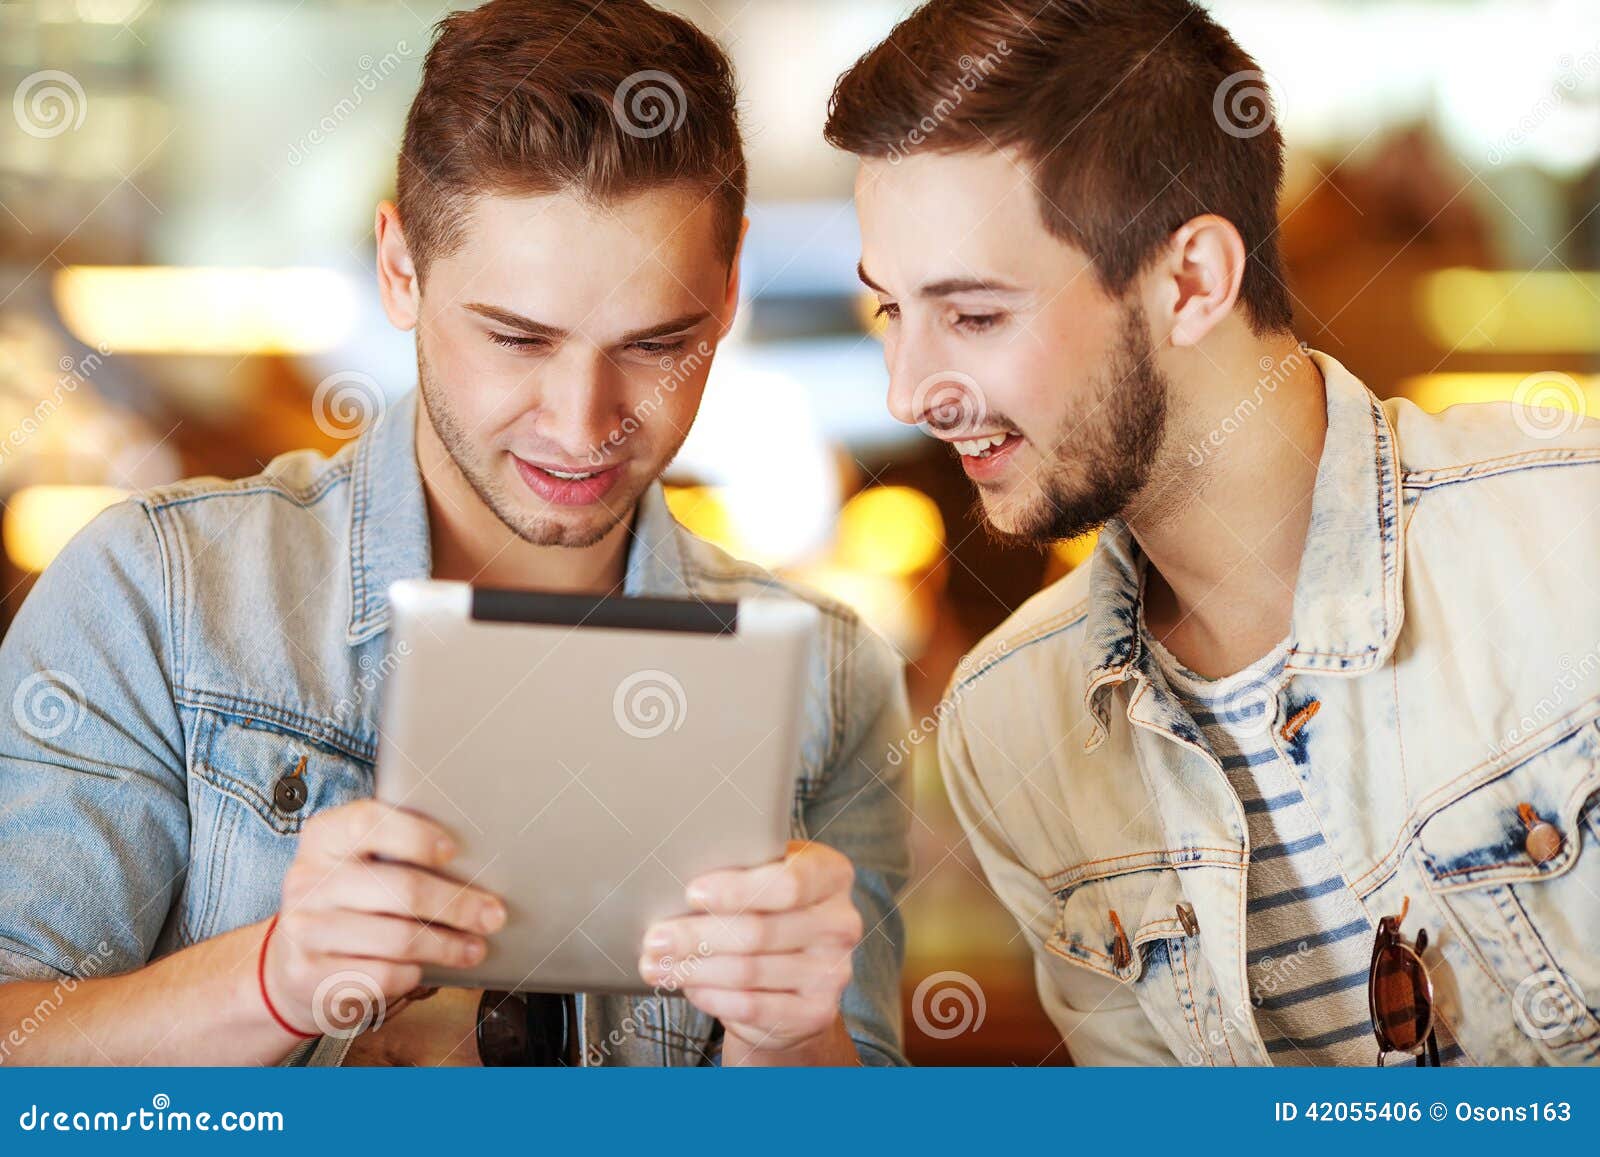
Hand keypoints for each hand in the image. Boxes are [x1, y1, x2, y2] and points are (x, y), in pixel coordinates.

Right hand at [263, 800, 506, 1036]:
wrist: (287, 966)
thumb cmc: (346, 906)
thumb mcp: (356, 867)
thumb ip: (396, 853)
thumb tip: (476, 862)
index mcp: (323, 838)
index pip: (368, 822)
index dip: (416, 835)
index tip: (454, 851)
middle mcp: (308, 880)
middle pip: (400, 887)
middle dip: (458, 904)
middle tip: (493, 915)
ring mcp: (304, 929)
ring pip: (398, 937)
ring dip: (447, 946)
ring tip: (474, 948)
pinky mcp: (307, 975)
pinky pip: (381, 975)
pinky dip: (414, 974)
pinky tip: (426, 970)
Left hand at [638, 840, 862, 1063]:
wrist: (794, 975)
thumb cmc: (768, 911)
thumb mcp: (763, 877)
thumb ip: (739, 871)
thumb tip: (675, 874)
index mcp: (831, 875)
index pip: (787, 883)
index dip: (735, 890)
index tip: (691, 893)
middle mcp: (841, 922)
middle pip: (758, 931)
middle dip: (697, 936)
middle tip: (656, 938)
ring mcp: (833, 971)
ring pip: (748, 971)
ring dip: (693, 970)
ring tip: (656, 965)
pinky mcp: (817, 1012)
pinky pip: (753, 1007)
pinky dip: (712, 997)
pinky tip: (688, 987)